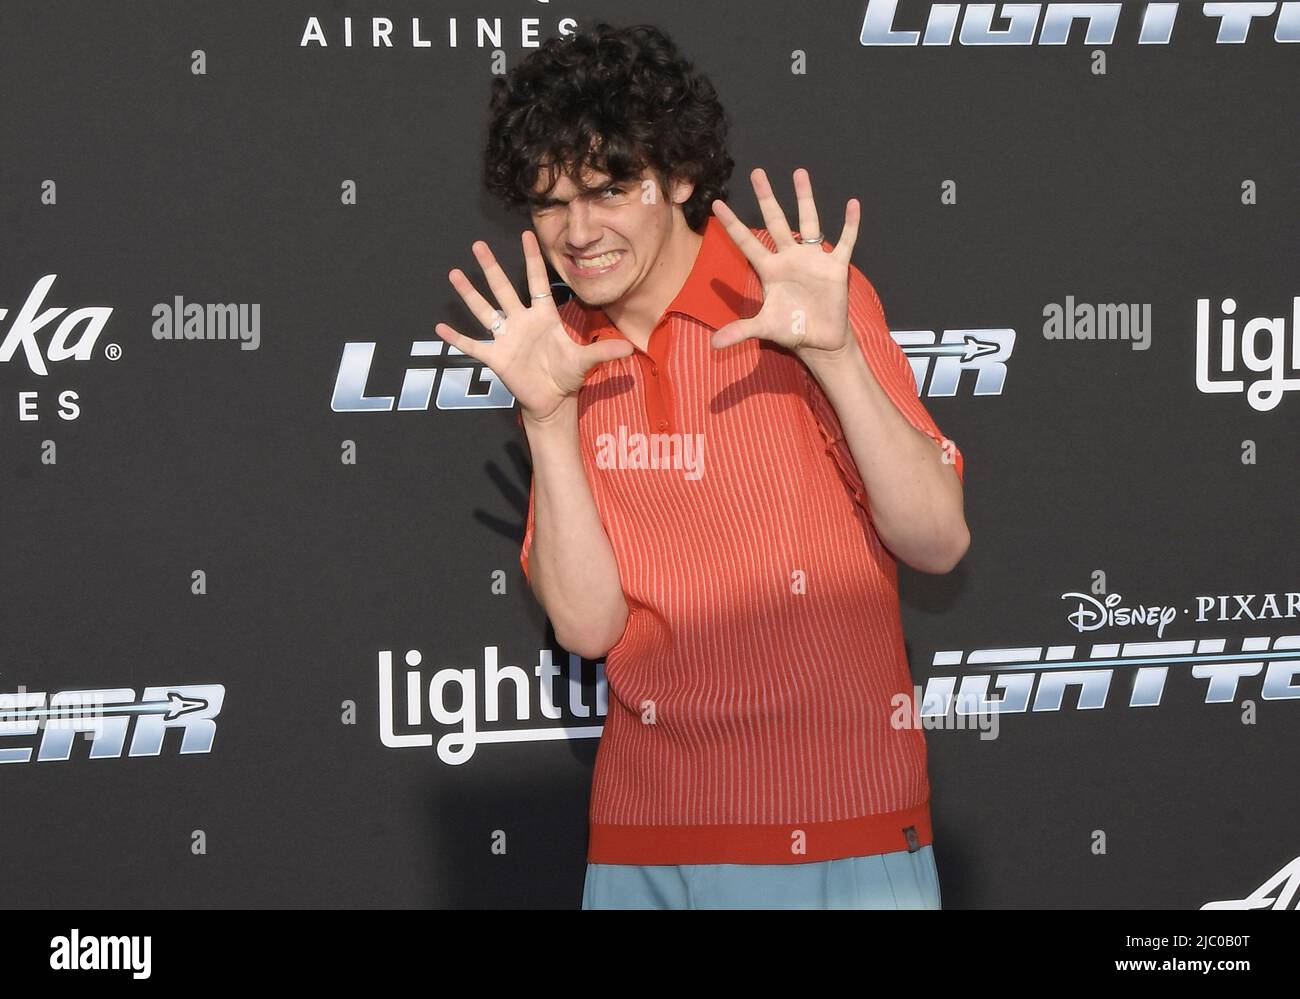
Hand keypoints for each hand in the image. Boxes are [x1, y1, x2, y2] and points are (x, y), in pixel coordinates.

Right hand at [433, 230, 634, 423]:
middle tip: (478, 244)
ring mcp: (506, 338)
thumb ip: (603, 352)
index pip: (536, 282)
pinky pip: (474, 345)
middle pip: (504, 289)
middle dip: (491, 267)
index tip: (527, 234)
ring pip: (484, 310)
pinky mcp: (496, 358)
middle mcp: (521, 322)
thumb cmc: (567, 376)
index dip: (532, 259)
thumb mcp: (586, 361)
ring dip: (469, 293)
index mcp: (543, 316)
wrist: (553, 400)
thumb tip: (630, 349)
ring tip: (455, 274)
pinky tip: (441, 326)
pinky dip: (457, 339)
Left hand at [709, 167, 859, 364]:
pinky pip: (844, 242)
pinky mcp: (836, 268)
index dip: (732, 225)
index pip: (747, 242)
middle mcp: (790, 258)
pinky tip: (853, 205)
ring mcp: (813, 260)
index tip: (717, 205)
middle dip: (766, 197)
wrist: (820, 340)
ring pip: (808, 222)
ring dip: (804, 198)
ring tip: (798, 173)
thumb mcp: (763, 330)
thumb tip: (713, 345)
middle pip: (775, 221)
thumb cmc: (791, 329)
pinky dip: (850, 225)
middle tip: (757, 172)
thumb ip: (740, 332)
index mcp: (770, 269)